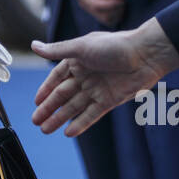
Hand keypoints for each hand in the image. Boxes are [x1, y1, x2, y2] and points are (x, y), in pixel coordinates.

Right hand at [30, 17, 178, 135]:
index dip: (45, 90)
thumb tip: (33, 45)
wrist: (145, 55)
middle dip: (49, 109)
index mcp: (77, 61)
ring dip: (60, 119)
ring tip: (46, 130)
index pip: (56, 78)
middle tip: (35, 121)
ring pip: (74, 107)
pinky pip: (91, 114)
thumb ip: (57, 50)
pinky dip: (80, 123)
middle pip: (63, 95)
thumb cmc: (114, 45)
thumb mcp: (81, 46)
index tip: (36, 103)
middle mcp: (86, 76)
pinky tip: (68, 133)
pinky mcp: (109, 100)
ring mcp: (97, 89)